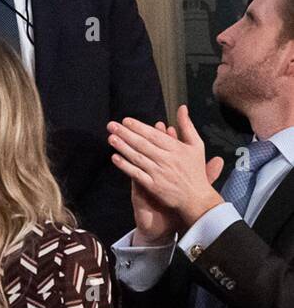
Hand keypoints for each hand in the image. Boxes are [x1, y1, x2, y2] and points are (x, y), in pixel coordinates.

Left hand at [108, 105, 225, 231]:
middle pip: (143, 144)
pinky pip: (137, 174)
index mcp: (177, 149)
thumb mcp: (196, 146)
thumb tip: (182, 107)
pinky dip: (126, 166)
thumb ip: (187, 126)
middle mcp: (167, 160)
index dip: (139, 127)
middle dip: (126, 134)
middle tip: (111, 125)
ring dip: (123, 147)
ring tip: (111, 138)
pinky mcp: (154, 186)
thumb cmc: (195, 170)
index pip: (154, 135)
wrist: (197, 199)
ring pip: (138, 158)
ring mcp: (160, 173)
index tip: (126, 120)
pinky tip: (115, 158)